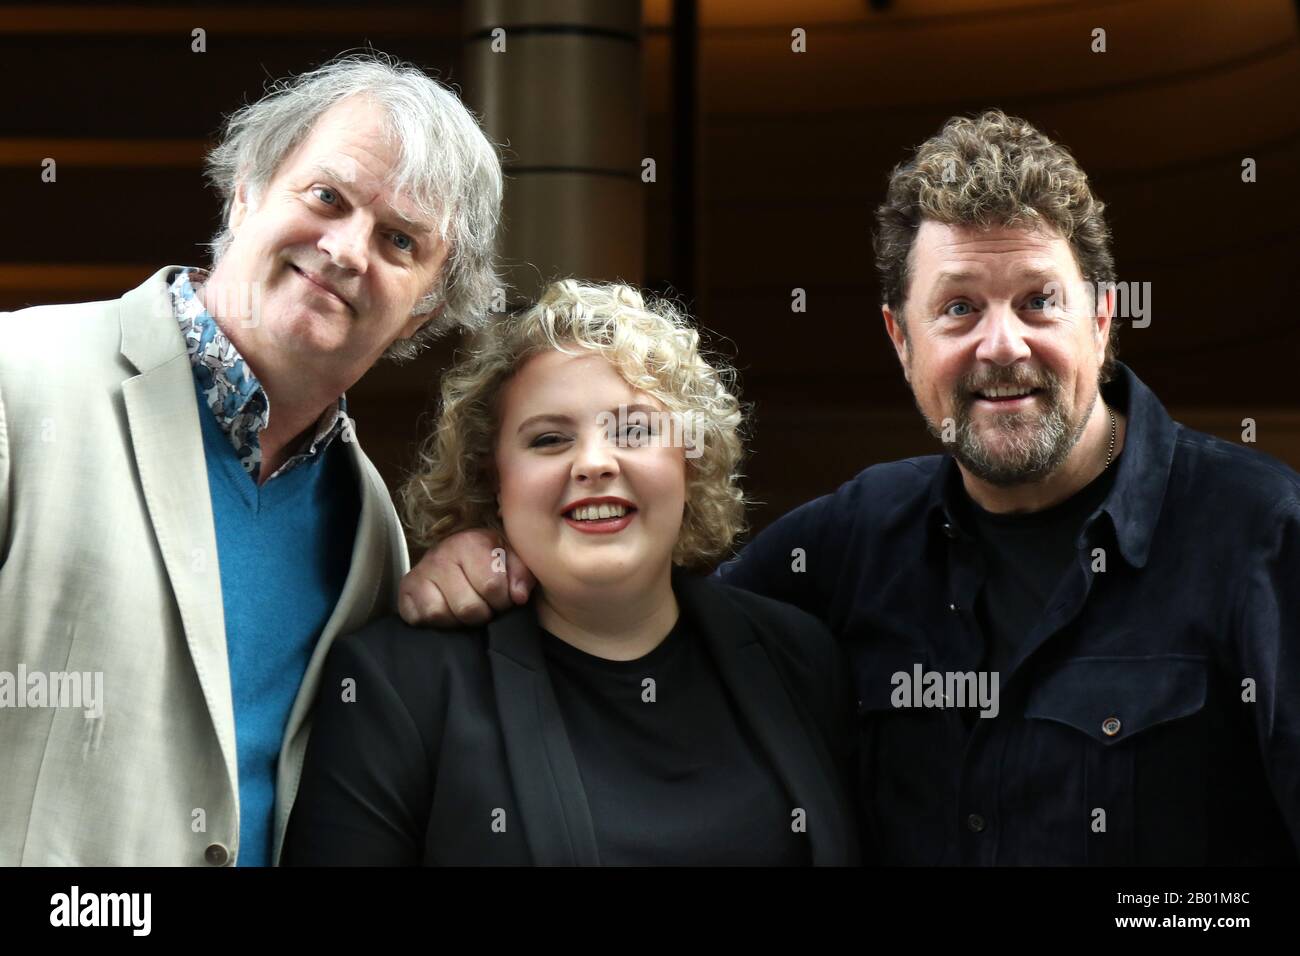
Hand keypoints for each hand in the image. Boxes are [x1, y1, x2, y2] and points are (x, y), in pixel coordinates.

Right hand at [397, 528, 535, 626]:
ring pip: (440, 614)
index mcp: (470, 542)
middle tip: (485, 607)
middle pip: (467, 607)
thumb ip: (523, 573)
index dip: (503, 601)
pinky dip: (435, 622)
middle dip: (482, 614)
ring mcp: (420, 571)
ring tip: (465, 609)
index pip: (492, 587)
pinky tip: (447, 610)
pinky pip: (419, 618)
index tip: (503, 598)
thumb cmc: (490, 560)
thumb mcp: (513, 559)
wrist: (458, 557)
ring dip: (457, 620)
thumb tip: (518, 596)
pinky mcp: (405, 589)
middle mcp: (441, 554)